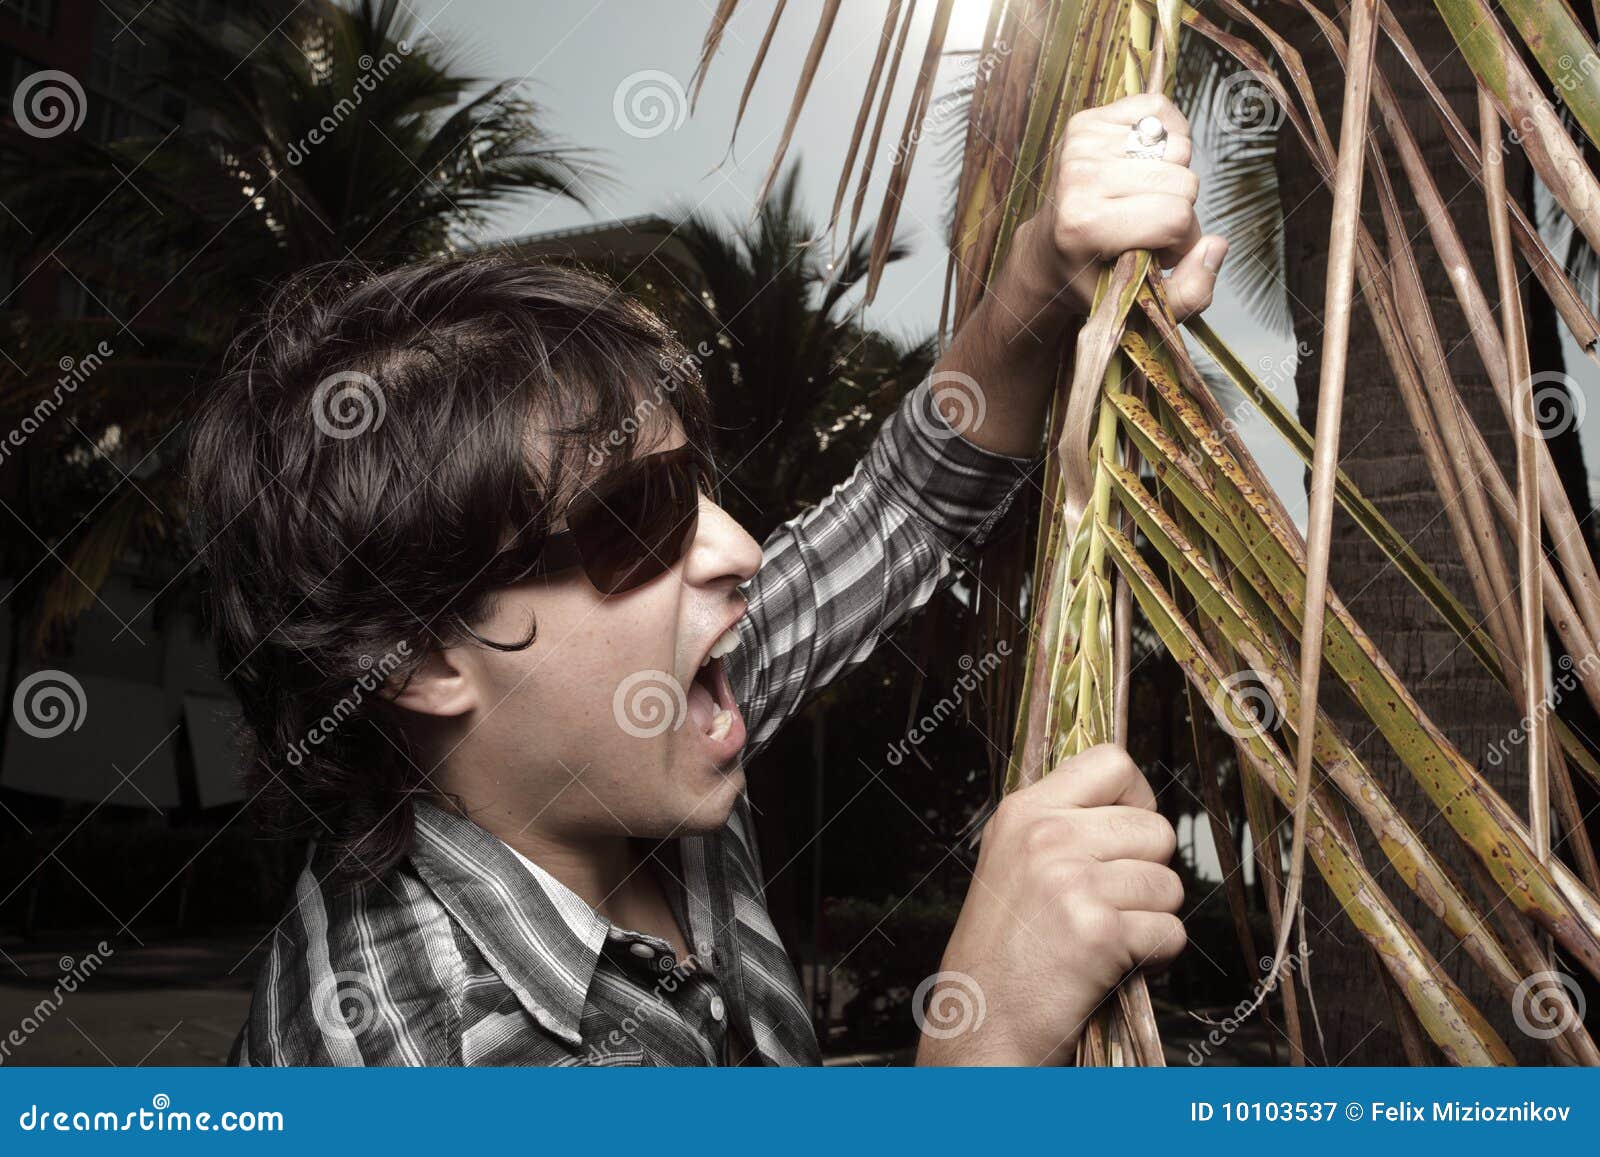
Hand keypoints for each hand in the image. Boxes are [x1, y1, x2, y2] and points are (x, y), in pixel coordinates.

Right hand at [916, 744, 1183, 1065]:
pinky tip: (1114, 965)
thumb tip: (1131, 801)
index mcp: (1023, 811)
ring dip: (1152, 918)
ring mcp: (1072, 882)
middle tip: (1111, 904)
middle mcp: (1046, 837)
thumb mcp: (1010, 861)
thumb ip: (1061, 824)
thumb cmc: (1000, 952)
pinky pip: (1170, 932)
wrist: (980, 1026)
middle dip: (1149, 872)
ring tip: (1107, 938)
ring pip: (1169, 884)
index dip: (1136, 799)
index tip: (1125, 835)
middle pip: (1156, 828)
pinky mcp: (1098, 931)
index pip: (1113, 762)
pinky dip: (1155, 958)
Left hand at [1023, 92, 1226, 321]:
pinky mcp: (1086, 120)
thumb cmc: (1094, 276)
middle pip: (1181, 180)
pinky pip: (1159, 111)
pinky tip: (1146, 163)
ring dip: (1172, 174)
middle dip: (1179, 208)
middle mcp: (1078, 179)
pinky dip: (1166, 136)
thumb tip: (1216, 245)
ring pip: (1177, 146)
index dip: (1182, 240)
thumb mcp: (1139, 306)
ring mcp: (1080, 145)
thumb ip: (1190, 294)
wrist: (1045, 251)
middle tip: (1149, 226)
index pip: (1174, 217)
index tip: (1161, 253)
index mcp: (1084, 225)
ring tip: (1143, 198)